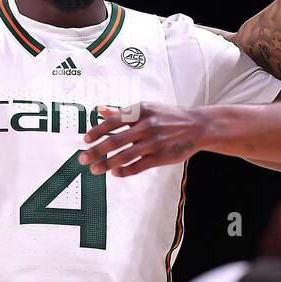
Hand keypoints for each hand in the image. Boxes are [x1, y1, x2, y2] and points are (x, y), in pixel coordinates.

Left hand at [79, 103, 203, 176]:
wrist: (197, 126)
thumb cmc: (168, 116)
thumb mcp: (147, 108)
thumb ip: (122, 111)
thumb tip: (99, 110)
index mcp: (141, 111)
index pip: (113, 121)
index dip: (97, 131)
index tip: (85, 140)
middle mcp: (147, 125)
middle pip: (115, 141)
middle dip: (96, 151)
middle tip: (83, 158)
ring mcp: (155, 142)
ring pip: (125, 156)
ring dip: (106, 164)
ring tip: (95, 169)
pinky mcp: (162, 157)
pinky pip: (138, 166)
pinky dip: (124, 171)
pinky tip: (115, 173)